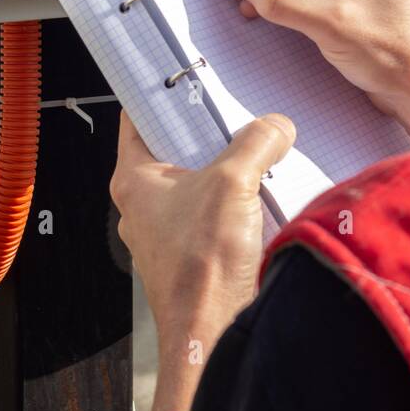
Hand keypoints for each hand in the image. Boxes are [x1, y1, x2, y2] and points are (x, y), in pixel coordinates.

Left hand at [111, 110, 295, 410]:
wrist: (210, 335)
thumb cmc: (201, 269)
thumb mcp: (232, 182)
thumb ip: (256, 142)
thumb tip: (274, 125)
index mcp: (134, 178)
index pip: (139, 116)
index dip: (163, 92)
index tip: (190, 75)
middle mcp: (144, 203)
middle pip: (175, 147)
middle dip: (208, 132)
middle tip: (238, 115)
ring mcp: (167, 229)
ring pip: (197, 181)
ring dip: (227, 168)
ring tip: (256, 155)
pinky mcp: (192, 251)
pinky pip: (212, 211)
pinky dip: (235, 200)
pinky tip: (261, 195)